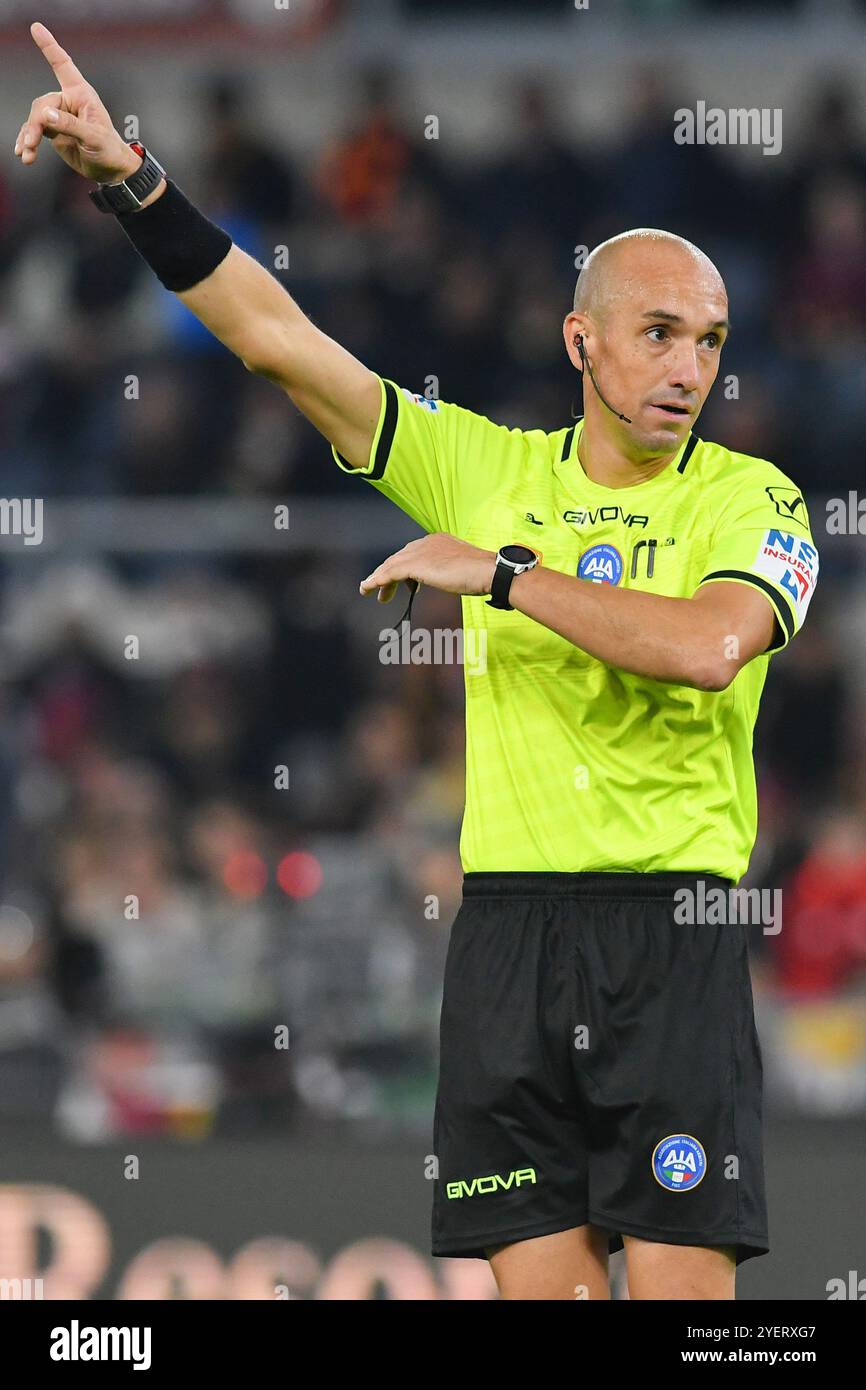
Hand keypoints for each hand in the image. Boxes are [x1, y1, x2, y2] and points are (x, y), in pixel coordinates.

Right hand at [13, 21, 134, 182]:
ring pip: (35, 119)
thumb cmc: (109, 150)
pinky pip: (34, 132)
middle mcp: (68, 102)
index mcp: (81, 95)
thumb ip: (70, 126)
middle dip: (35, 124)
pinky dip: (28, 143)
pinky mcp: (53, 132)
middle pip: (42, 104)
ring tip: (27, 154)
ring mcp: (59, 117)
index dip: (49, 47)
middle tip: (32, 143)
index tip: (36, 28)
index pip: (63, 66)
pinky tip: (25, 155)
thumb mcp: (93, 138)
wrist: (110, 171)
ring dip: (29, 136)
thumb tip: (46, 115)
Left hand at [360, 533, 496, 602]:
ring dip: (378, 579)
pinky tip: (367, 588)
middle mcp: (426, 541)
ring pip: (391, 565)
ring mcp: (420, 552)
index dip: (403, 569)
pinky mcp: (415, 564)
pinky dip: (376, 581)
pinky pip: (389, 573)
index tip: (403, 585)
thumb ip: (446, 571)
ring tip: (368, 591)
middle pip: (399, 558)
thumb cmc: (482, 574)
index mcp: (437, 540)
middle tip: (382, 591)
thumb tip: (443, 579)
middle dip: (387, 575)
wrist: (488, 571)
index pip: (413, 553)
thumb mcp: (460, 569)